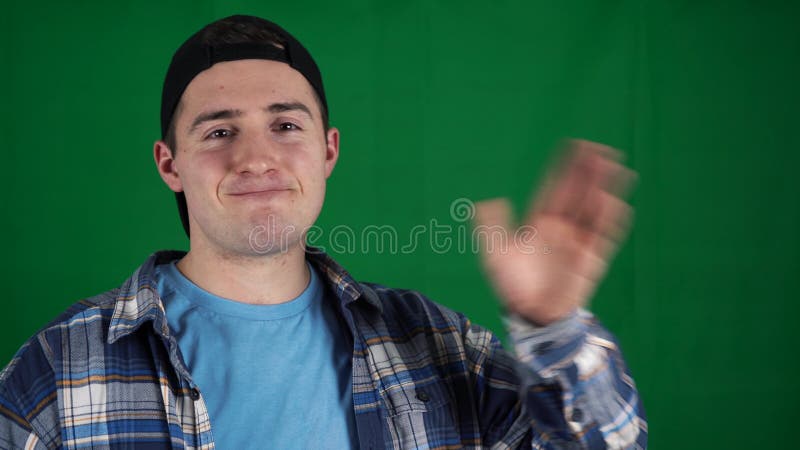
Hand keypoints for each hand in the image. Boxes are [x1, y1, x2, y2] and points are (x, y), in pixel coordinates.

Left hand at [472, 139, 637, 325]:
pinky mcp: (591, 259)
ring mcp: (578, 241)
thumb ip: (492, 227)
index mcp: (540, 220)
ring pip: (594, 209)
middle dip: (589, 171)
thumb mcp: (496, 254)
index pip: (556, 186)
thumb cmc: (513, 285)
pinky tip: (612, 202)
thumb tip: (488, 202)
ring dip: (603, 188)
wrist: (531, 316)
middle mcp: (562, 227)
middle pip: (578, 192)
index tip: (576, 145)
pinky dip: (609, 219)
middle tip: (600, 149)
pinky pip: (603, 235)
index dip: (566, 166)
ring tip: (613, 168)